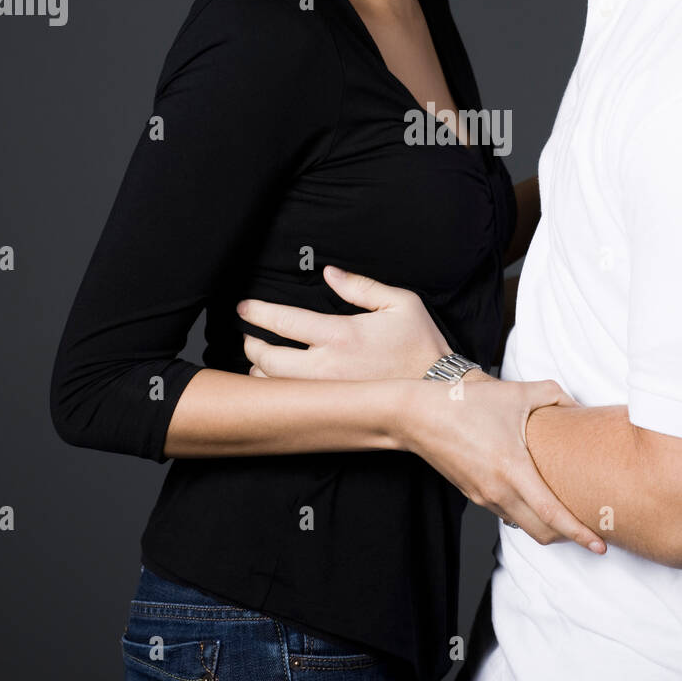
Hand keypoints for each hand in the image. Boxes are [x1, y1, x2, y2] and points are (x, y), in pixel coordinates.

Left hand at [238, 265, 450, 381]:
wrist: (437, 390)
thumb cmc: (421, 344)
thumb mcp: (400, 303)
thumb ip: (361, 286)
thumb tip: (329, 273)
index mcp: (341, 334)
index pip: (284, 321)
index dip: (257, 312)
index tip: (244, 307)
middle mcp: (328, 366)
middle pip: (268, 357)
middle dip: (250, 344)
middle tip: (246, 335)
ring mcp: (327, 391)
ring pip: (275, 384)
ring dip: (260, 370)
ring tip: (259, 358)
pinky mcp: (332, 407)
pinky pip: (292, 400)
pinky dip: (277, 390)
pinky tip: (278, 381)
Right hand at [397, 375, 606, 553]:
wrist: (416, 416)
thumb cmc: (464, 403)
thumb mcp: (515, 392)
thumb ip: (554, 395)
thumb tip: (578, 405)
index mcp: (512, 470)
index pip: (553, 515)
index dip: (579, 533)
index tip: (600, 545)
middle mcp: (498, 492)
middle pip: (542, 532)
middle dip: (569, 537)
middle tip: (592, 532)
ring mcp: (484, 498)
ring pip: (524, 526)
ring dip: (547, 526)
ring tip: (567, 513)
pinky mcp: (474, 496)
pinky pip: (507, 513)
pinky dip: (527, 514)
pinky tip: (536, 497)